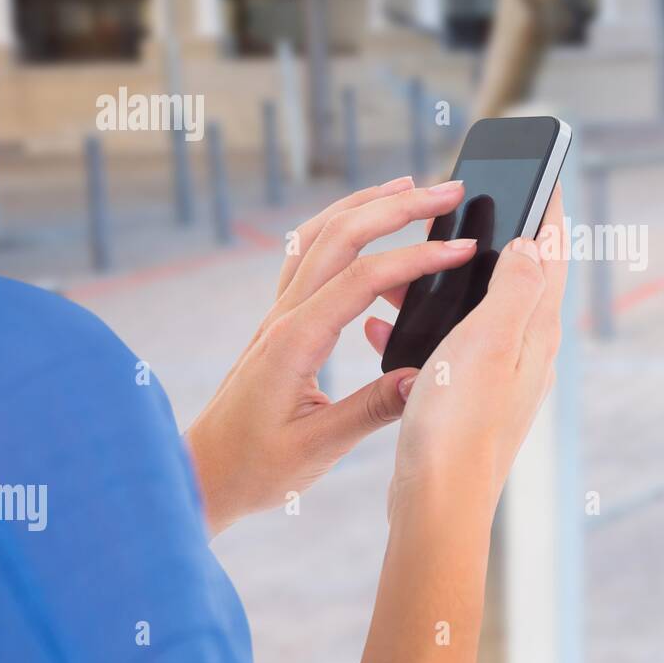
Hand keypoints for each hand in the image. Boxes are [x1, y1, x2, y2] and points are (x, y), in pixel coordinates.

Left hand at [185, 176, 472, 535]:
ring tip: (410, 188)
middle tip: (448, 191)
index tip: (461, 249)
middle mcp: (283, 317)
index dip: (416, 258)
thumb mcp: (318, 449)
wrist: (202, 474)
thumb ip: (372, 410)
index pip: (362, 280)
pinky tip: (367, 226)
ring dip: (366, 205)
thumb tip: (424, 376)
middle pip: (340, 236)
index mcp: (295, 342)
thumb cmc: (254, 467)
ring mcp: (278, 314)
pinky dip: (343, 228)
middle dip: (397, 206)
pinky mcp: (281, 322)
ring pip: (320, 235)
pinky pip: (309, 256)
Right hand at [350, 186, 567, 662]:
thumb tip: (534, 241)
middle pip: (519, 276)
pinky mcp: (468, 396)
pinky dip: (420, 325)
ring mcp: (498, 374)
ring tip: (412, 263)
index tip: (544, 171)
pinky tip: (384, 327)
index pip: (552, 253)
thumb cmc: (461, 422)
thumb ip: (515, 287)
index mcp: (537, 329)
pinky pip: (446, 343)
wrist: (439, 502)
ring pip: (475, 309)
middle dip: (496, 235)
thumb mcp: (489, 340)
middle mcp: (526, 350)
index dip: (547, 207)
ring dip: (447, 281)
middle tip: (474, 202)